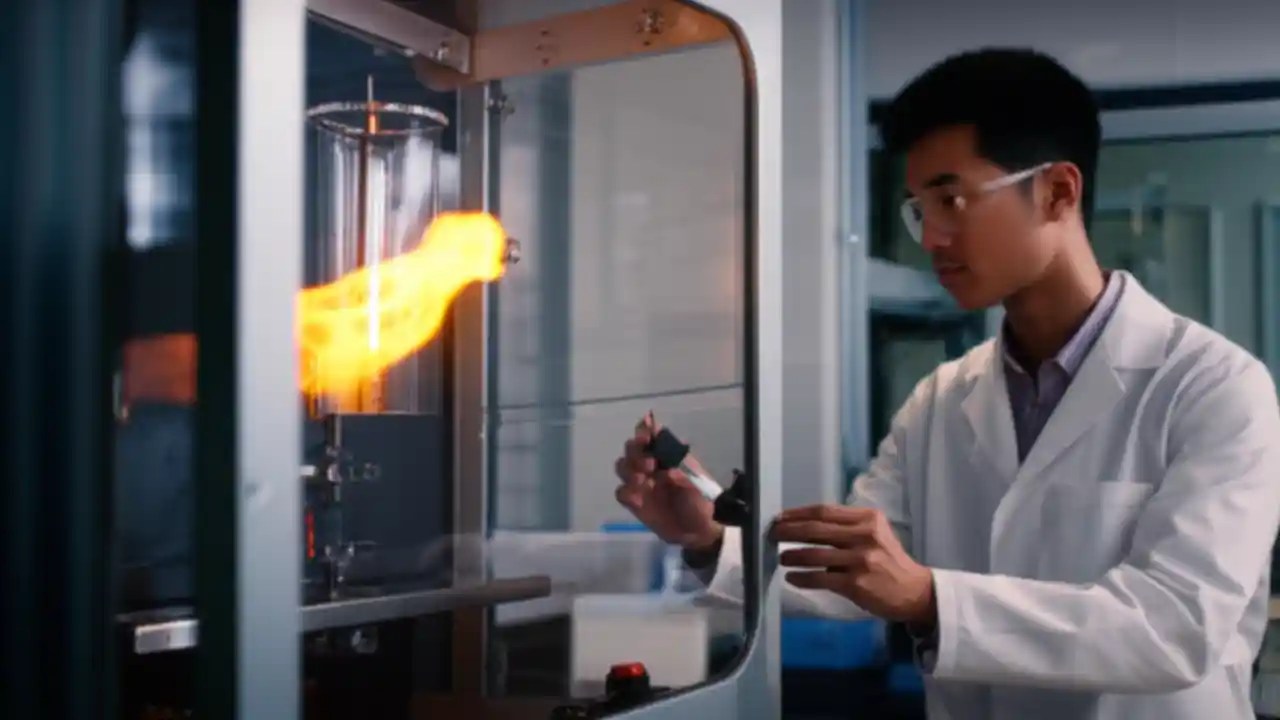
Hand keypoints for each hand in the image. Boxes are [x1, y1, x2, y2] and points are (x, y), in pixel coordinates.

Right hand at [614, 412, 723, 550]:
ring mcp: (641, 482)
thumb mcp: (698, 485)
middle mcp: (651, 464)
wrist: (697, 531)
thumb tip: (667, 472)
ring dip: (628, 469)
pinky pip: (621, 492)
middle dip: (636, 451)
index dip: (644, 431)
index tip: (646, 437)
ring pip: (622, 466)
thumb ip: (683, 475)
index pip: (651, 435)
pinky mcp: (635, 502)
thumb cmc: (700, 501)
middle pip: (632, 447)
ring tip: (643, 480)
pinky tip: (638, 500)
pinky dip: (627, 492)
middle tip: (650, 465)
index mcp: (667, 455)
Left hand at [772, 505, 934, 625]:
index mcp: (868, 519)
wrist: (914, 591)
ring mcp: (861, 560)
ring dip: (792, 556)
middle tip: (772, 534)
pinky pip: (820, 579)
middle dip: (789, 531)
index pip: (825, 511)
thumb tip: (805, 526)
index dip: (798, 513)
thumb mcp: (875, 534)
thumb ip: (847, 527)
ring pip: (815, 554)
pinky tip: (792, 578)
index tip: (780, 517)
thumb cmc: (889, 561)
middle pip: (816, 529)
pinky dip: (802, 578)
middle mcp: (865, 535)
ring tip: (782, 558)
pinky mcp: (856, 583)